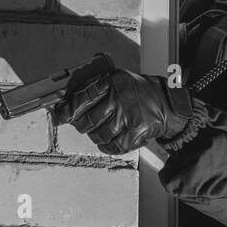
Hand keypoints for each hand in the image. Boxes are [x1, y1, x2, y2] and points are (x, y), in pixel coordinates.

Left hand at [52, 69, 195, 154]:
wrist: (166, 102)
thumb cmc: (138, 92)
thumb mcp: (117, 80)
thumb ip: (95, 89)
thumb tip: (67, 105)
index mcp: (113, 81)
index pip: (83, 96)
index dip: (68, 108)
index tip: (60, 115)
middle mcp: (120, 97)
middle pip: (88, 120)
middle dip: (81, 125)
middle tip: (82, 124)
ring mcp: (128, 116)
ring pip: (99, 134)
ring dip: (96, 135)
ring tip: (101, 130)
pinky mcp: (136, 133)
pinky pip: (113, 146)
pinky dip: (107, 146)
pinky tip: (109, 140)